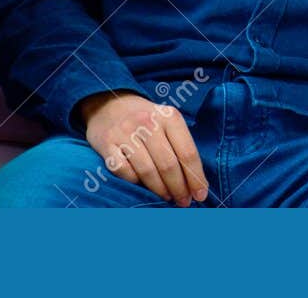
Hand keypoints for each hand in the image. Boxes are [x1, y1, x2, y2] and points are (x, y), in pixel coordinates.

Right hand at [79, 91, 208, 205]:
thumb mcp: (167, 123)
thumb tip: (195, 184)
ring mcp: (125, 132)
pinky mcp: (106, 143)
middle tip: (183, 202)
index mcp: (169, 116)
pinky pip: (124, 172)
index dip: (196, 178)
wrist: (109, 105)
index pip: (187, 153)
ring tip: (167, 197)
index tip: (200, 195)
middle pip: (168, 165)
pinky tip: (141, 185)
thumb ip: (180, 147)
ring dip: (160, 190)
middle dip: (179, 188)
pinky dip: (134, 182)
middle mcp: (148, 122)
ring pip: (147, 171)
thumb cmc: (146, 120)